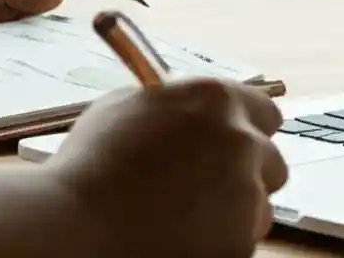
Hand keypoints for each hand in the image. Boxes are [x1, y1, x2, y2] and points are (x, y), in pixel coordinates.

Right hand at [48, 79, 288, 256]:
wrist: (72, 226)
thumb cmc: (87, 168)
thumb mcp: (126, 110)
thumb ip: (173, 107)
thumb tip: (188, 113)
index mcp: (215, 100)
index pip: (265, 112)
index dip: (248, 131)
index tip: (235, 145)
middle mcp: (240, 141)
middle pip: (271, 162)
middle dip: (246, 176)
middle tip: (210, 190)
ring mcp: (245, 195)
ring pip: (258, 207)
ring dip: (232, 214)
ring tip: (180, 220)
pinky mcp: (239, 242)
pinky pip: (239, 242)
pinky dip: (217, 244)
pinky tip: (177, 240)